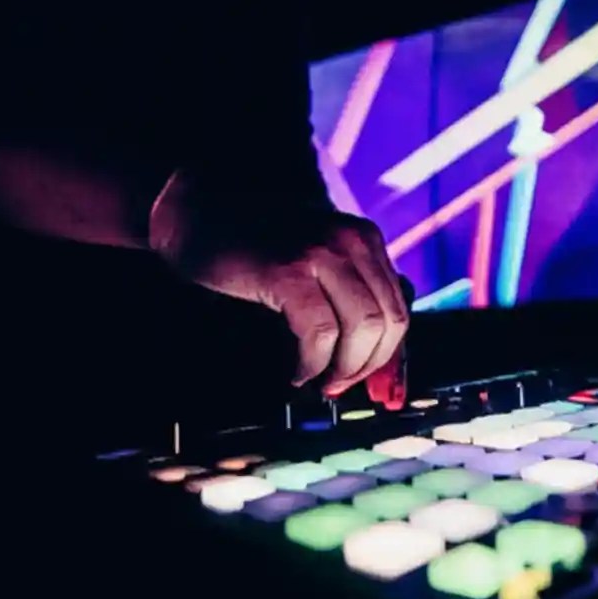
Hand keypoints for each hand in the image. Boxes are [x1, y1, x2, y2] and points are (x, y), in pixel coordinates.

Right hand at [149, 169, 409, 407]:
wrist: (197, 213)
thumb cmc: (254, 247)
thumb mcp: (316, 260)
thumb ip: (351, 292)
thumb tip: (384, 356)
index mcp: (365, 239)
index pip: (400, 308)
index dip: (387, 355)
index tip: (367, 382)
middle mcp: (351, 240)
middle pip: (390, 321)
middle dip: (367, 366)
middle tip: (337, 385)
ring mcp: (321, 252)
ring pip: (362, 328)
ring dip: (343, 368)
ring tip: (317, 380)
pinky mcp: (287, 270)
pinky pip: (320, 333)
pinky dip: (312, 363)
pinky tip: (296, 372)